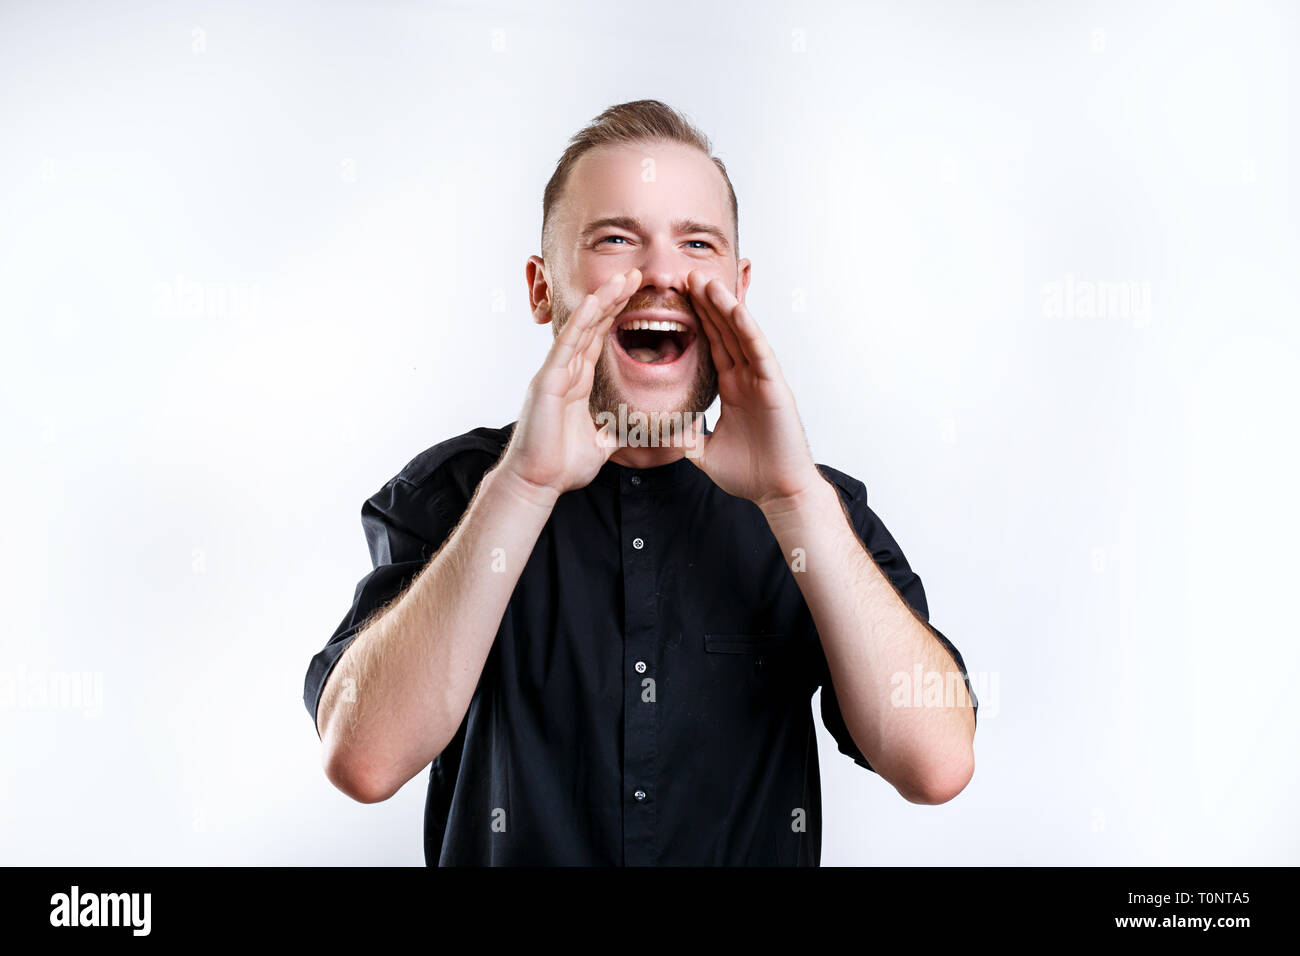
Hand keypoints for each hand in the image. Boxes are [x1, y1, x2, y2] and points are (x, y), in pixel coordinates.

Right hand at [497, 268, 641, 504]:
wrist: (538, 482)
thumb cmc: (563, 464)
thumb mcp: (603, 442)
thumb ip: (619, 429)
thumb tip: (643, 429)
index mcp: (579, 381)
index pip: (601, 338)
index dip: (618, 314)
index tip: (638, 294)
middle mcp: (566, 371)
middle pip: (593, 325)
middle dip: (614, 298)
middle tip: (636, 273)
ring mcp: (555, 373)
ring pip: (582, 327)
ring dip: (603, 300)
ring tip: (624, 277)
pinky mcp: (548, 381)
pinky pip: (567, 344)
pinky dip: (582, 321)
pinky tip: (595, 300)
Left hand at [685, 270, 822, 510]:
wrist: (777, 492)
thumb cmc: (750, 474)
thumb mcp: (703, 451)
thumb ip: (685, 433)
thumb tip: (659, 425)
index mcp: (731, 388)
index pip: (711, 345)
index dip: (696, 321)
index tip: (677, 298)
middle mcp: (746, 377)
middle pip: (724, 332)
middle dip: (707, 303)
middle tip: (687, 275)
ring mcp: (761, 379)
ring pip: (741, 334)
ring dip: (724, 306)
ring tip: (705, 281)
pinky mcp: (774, 387)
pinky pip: (759, 352)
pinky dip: (748, 329)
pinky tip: (735, 309)